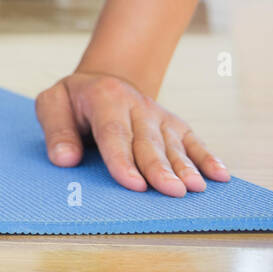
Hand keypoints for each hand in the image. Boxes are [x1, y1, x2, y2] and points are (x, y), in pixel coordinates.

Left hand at [34, 71, 229, 195]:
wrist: (104, 80)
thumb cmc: (74, 99)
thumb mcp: (53, 104)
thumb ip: (57, 131)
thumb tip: (65, 160)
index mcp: (104, 98)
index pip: (113, 133)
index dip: (122, 159)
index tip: (132, 184)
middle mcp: (135, 105)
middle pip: (147, 142)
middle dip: (159, 168)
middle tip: (170, 191)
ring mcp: (157, 115)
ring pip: (171, 144)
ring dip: (185, 167)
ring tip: (194, 188)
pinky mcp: (173, 124)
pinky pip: (192, 140)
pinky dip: (206, 158)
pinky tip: (219, 175)